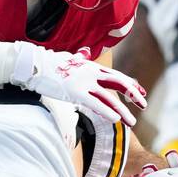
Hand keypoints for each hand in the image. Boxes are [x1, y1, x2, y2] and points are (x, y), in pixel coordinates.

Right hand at [12, 44, 145, 125]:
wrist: (33, 64)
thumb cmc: (47, 64)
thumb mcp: (68, 60)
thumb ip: (79, 59)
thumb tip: (83, 54)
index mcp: (91, 66)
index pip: (116, 75)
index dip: (130, 84)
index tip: (140, 92)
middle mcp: (91, 72)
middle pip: (119, 82)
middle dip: (133, 94)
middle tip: (144, 104)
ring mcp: (84, 82)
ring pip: (109, 97)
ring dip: (122, 111)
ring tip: (132, 121)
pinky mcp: (75, 92)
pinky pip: (96, 103)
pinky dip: (107, 111)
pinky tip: (116, 119)